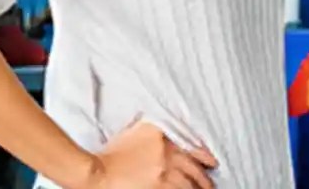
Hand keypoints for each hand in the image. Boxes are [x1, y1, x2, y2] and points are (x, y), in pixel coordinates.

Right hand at [83, 120, 216, 188]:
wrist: (96, 174)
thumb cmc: (111, 154)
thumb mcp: (135, 131)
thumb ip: (152, 128)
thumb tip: (162, 126)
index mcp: (166, 142)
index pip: (196, 150)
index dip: (206, 158)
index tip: (212, 163)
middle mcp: (169, 160)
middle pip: (196, 172)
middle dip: (204, 179)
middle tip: (209, 184)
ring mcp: (165, 179)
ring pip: (189, 187)